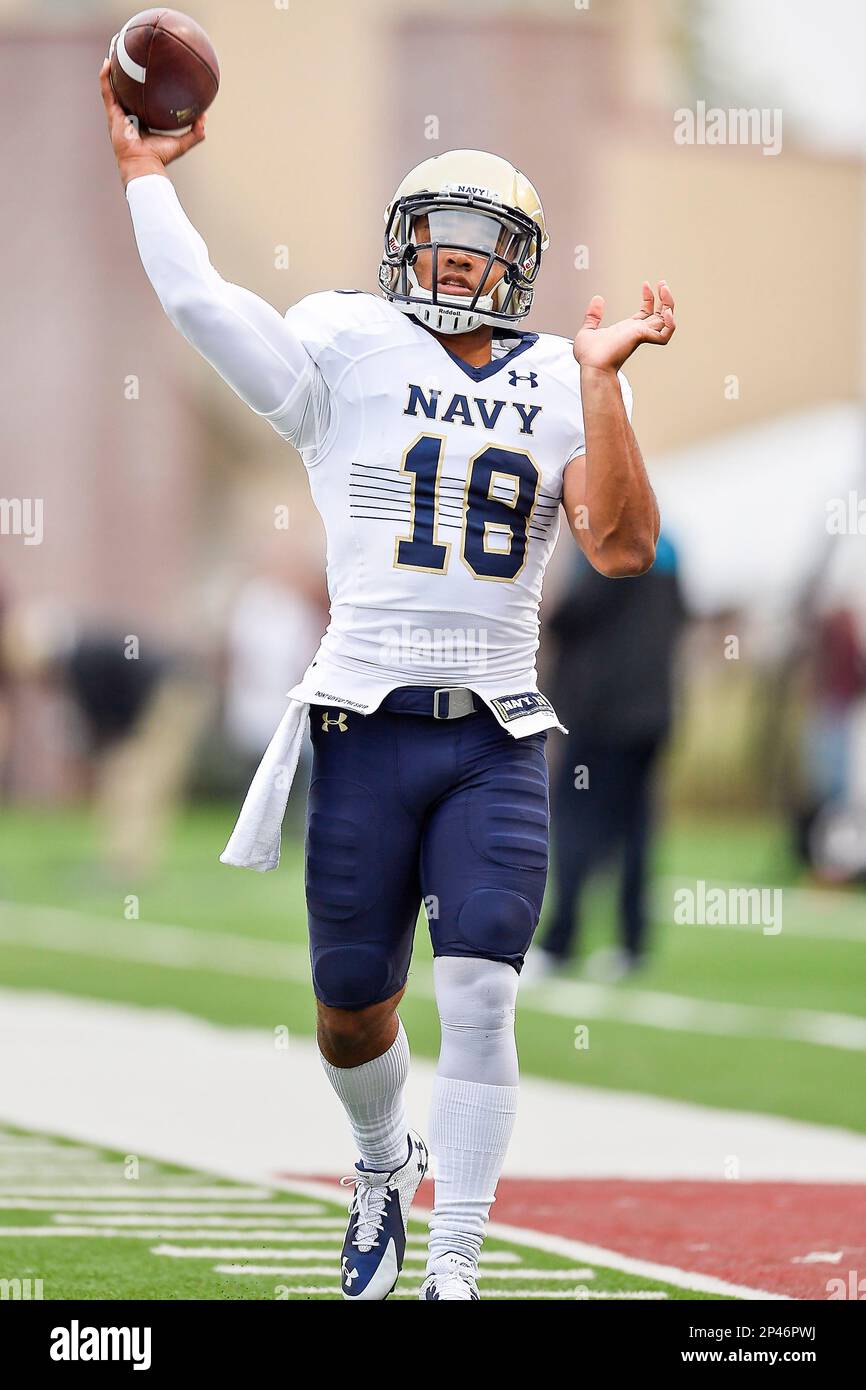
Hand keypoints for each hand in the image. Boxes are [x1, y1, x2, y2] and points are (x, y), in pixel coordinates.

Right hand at [99, 57, 205, 185]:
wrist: (144, 164)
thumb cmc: (160, 157)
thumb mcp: (182, 143)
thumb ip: (195, 132)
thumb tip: (205, 117)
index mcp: (142, 122)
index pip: (141, 102)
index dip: (142, 89)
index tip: (148, 74)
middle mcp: (128, 116)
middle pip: (125, 92)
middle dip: (125, 75)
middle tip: (129, 57)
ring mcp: (118, 115)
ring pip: (113, 88)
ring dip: (112, 71)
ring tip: (114, 51)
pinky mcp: (112, 114)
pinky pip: (107, 91)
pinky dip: (105, 77)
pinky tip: (108, 62)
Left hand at [573, 281, 675, 371]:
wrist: (592, 365)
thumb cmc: (590, 357)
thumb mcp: (588, 330)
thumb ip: (593, 315)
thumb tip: (597, 299)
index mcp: (627, 330)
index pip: (646, 313)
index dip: (648, 298)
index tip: (646, 285)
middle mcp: (637, 332)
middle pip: (660, 316)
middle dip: (664, 299)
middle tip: (662, 283)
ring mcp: (641, 334)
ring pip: (666, 321)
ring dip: (669, 303)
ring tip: (664, 288)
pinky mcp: (642, 337)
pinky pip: (665, 332)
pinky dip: (670, 323)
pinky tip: (666, 311)